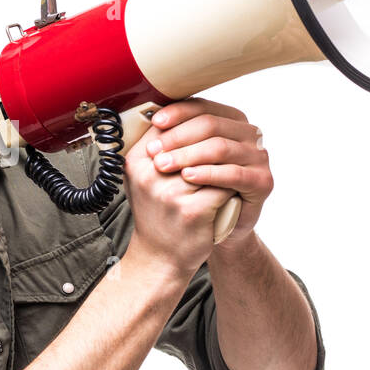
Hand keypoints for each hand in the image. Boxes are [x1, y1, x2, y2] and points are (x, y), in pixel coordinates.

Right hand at [121, 103, 239, 283]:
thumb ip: (159, 147)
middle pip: (195, 136)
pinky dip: (230, 188)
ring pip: (213, 160)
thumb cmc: (158, 213)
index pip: (169, 122)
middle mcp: (149, 174)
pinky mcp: (192, 210)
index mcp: (135, 161)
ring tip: (233, 167)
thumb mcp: (147, 177)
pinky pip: (223, 186)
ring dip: (227, 163)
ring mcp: (169, 193)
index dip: (193, 119)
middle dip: (216, 139)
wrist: (161, 257)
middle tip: (230, 142)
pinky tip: (230, 193)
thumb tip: (181, 111)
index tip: (210, 123)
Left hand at [141, 97, 271, 245]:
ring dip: (188, 154)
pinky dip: (209, 173)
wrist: (209, 229)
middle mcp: (248, 134)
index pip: (203, 107)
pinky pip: (234, 174)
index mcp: (230, 120)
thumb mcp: (179, 160)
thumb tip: (150, 118)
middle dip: (178, 136)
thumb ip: (171, 137)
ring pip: (220, 147)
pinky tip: (188, 176)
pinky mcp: (262, 181)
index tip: (156, 122)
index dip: (178, 113)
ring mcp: (258, 157)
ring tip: (162, 165)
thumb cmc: (191, 191)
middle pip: (210, 125)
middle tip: (154, 151)